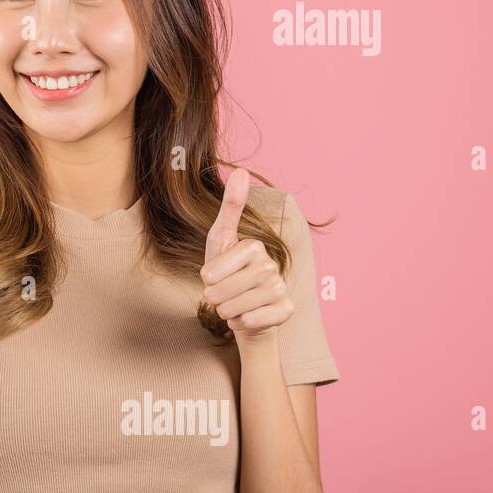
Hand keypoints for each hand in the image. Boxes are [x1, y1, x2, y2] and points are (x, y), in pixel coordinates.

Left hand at [199, 167, 292, 342]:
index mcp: (254, 247)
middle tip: (221, 295)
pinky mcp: (286, 311)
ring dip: (226, 311)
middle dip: (214, 298)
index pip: (212, 273)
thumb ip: (230, 206)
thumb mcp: (219, 238)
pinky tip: (245, 316)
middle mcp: (272, 266)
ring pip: (236, 308)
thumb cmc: (226, 272)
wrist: (243, 307)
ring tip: (232, 304)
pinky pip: (252, 321)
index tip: (212, 277)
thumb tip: (243, 170)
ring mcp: (281, 289)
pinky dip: (241, 323)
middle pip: (222, 292)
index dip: (207, 279)